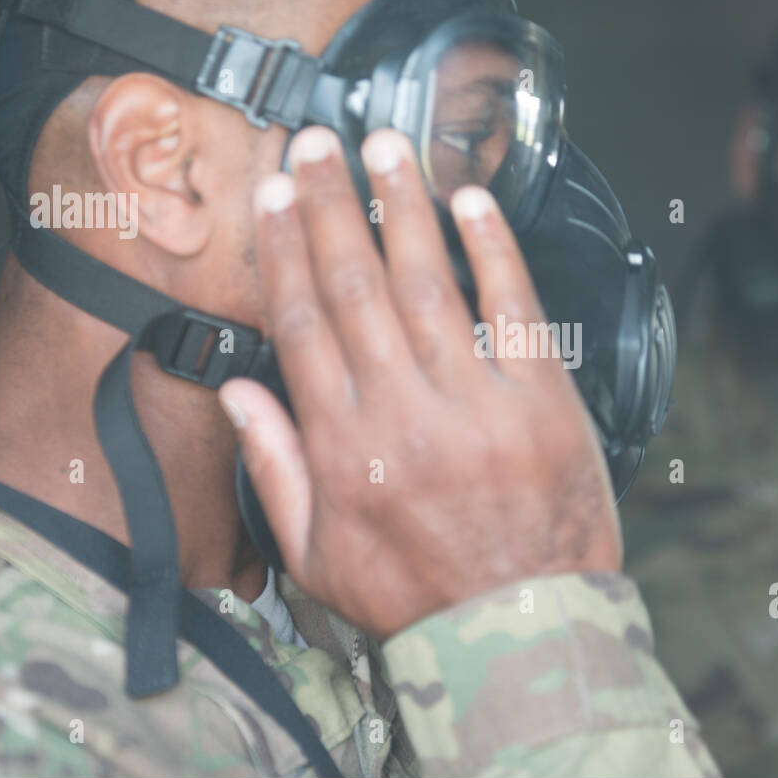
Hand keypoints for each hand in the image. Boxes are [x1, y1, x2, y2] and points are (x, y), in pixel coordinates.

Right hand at [219, 126, 620, 638]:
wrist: (519, 633)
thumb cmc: (417, 597)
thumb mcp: (317, 558)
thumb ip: (274, 472)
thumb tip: (236, 395)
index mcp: (342, 447)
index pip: (303, 325)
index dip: (284, 252)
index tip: (273, 198)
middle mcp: (402, 412)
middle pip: (356, 287)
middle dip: (330, 206)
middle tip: (317, 144)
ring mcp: (476, 402)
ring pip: (428, 282)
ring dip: (402, 207)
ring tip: (385, 146)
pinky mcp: (541, 399)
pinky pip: (513, 306)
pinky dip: (492, 248)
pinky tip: (471, 200)